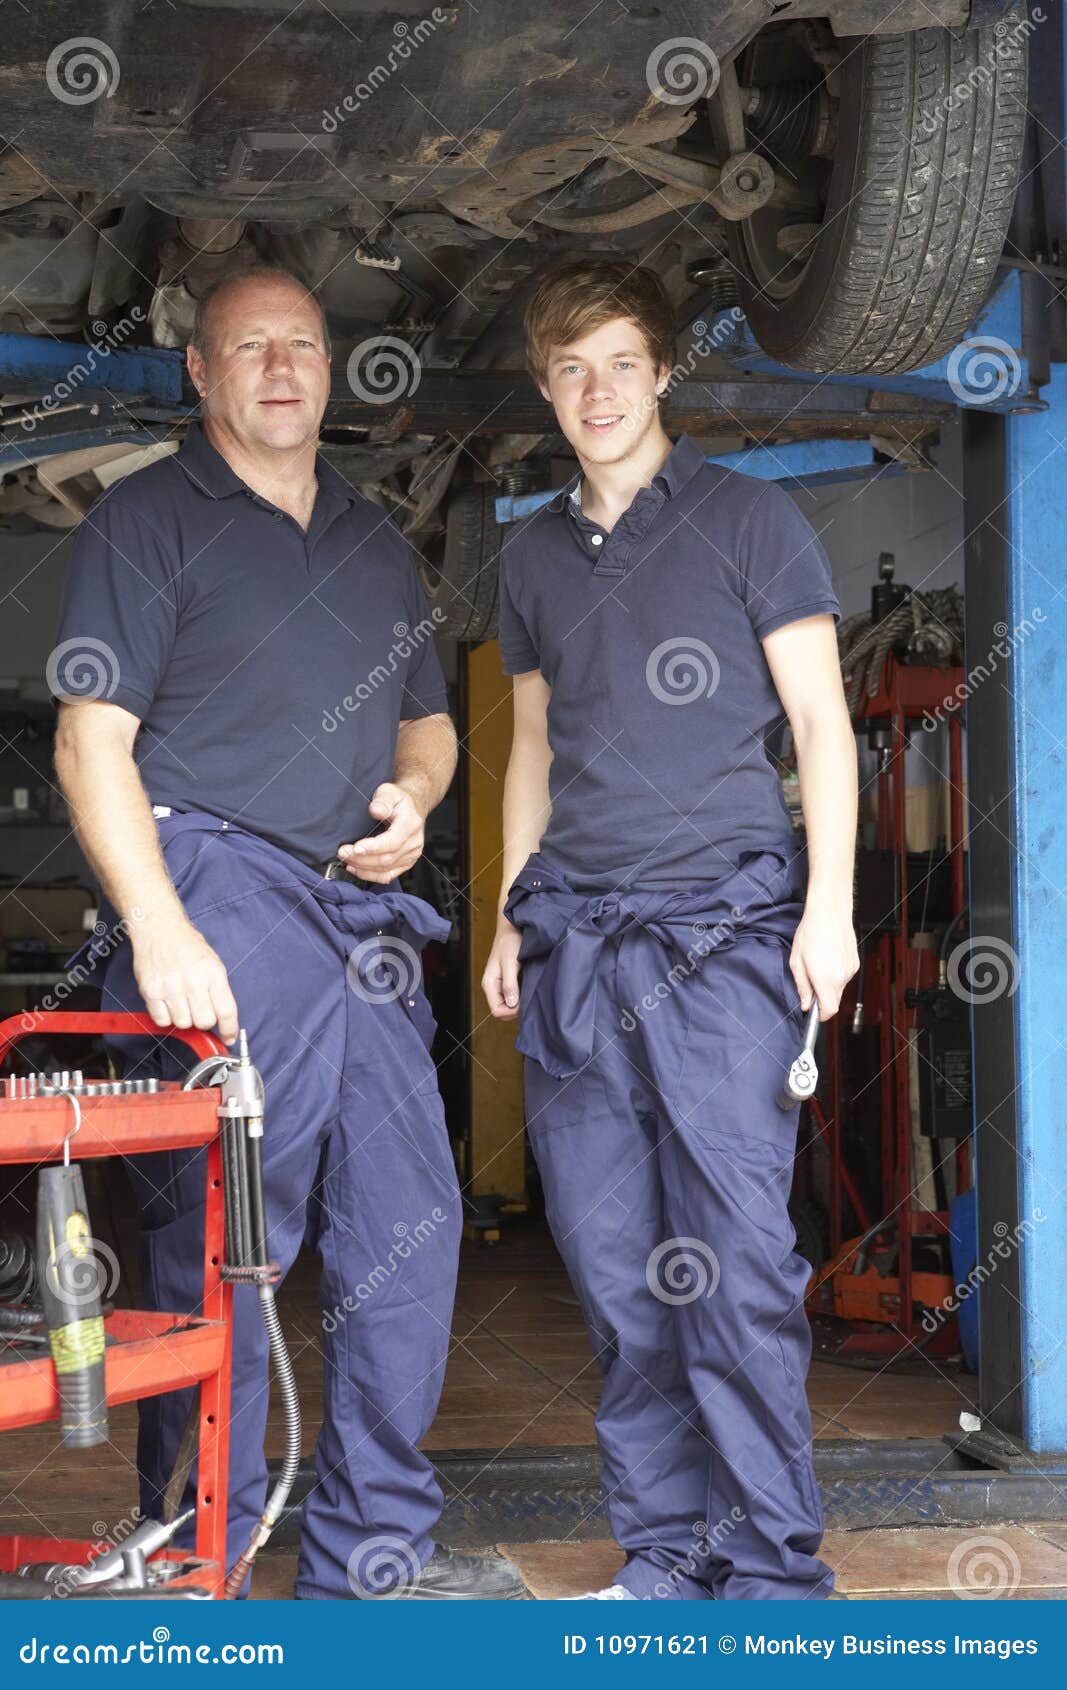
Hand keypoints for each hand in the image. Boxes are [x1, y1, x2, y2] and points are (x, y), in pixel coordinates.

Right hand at [132, 917, 239, 1044]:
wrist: (159, 929)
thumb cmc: (187, 946)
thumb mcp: (213, 963)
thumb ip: (218, 991)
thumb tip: (223, 1020)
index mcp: (213, 973)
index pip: (227, 1011)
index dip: (230, 1029)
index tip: (228, 1037)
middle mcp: (193, 981)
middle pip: (204, 1022)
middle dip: (204, 1022)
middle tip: (199, 1010)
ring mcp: (171, 986)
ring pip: (183, 1024)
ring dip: (184, 1019)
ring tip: (182, 1003)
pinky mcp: (151, 991)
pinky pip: (162, 1020)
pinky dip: (166, 1017)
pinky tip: (168, 1004)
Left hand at [337, 783, 425, 883]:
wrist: (412, 808)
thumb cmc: (398, 800)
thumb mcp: (389, 792)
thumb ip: (382, 800)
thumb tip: (375, 810)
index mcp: (411, 824)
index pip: (393, 841)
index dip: (373, 847)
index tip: (355, 848)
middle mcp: (414, 842)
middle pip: (386, 858)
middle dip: (361, 858)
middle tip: (343, 852)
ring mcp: (411, 855)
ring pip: (385, 869)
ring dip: (362, 867)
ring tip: (346, 860)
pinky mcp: (406, 863)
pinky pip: (388, 876)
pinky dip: (370, 875)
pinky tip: (356, 869)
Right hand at [482, 918, 522, 1019]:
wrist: (513, 928)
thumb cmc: (510, 942)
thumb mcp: (510, 963)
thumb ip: (509, 984)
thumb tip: (512, 1004)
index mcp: (489, 984)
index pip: (497, 1010)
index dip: (511, 1011)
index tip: (524, 1003)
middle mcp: (494, 987)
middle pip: (503, 1010)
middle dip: (516, 1009)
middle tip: (529, 998)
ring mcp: (501, 985)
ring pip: (509, 1004)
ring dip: (520, 1002)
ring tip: (530, 991)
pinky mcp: (509, 981)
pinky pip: (515, 996)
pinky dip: (523, 995)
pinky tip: (529, 987)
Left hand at [788, 899, 859, 1020]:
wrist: (830, 912)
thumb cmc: (811, 932)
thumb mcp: (796, 961)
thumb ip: (802, 986)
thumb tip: (805, 1003)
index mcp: (825, 979)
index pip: (829, 1011)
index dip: (821, 1016)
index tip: (814, 1013)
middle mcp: (841, 977)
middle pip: (834, 1000)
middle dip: (823, 998)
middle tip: (811, 981)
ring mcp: (850, 970)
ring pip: (840, 988)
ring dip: (829, 983)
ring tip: (819, 963)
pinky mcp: (855, 962)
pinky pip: (845, 976)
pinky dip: (837, 973)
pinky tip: (829, 957)